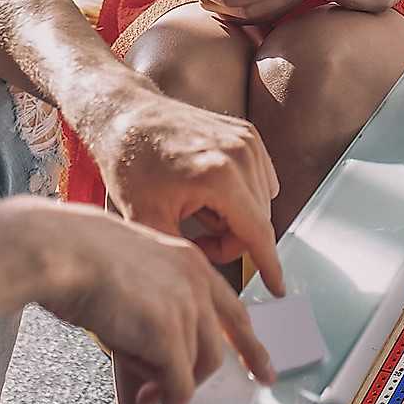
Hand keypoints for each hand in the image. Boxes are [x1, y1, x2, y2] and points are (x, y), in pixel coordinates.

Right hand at [38, 201, 276, 403]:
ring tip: (149, 401)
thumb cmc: (74, 253)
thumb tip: (148, 342)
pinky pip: (178, 388)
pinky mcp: (168, 336)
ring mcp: (185, 308)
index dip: (248, 337)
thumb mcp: (127, 267)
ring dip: (176, 390)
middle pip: (223, 340)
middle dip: (240, 367)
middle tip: (253, 385)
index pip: (230, 304)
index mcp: (186, 259)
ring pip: (198, 367)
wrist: (58, 250)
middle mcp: (195, 281)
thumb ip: (150, 299)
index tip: (261, 362)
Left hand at [88, 84, 285, 296]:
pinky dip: (241, 194)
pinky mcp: (246, 132)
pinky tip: (209, 191)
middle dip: (231, 239)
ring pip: (262, 202)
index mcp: (219, 175)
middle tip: (196, 236)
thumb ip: (185, 255)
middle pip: (259, 221)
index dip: (268, 265)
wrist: (125, 114)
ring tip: (197, 208)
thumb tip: (205, 284)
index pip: (257, 232)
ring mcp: (246, 139)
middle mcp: (239, 153)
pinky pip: (260, 179)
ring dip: (236, 216)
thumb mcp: (148, 219)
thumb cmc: (131, 161)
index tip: (278, 288)